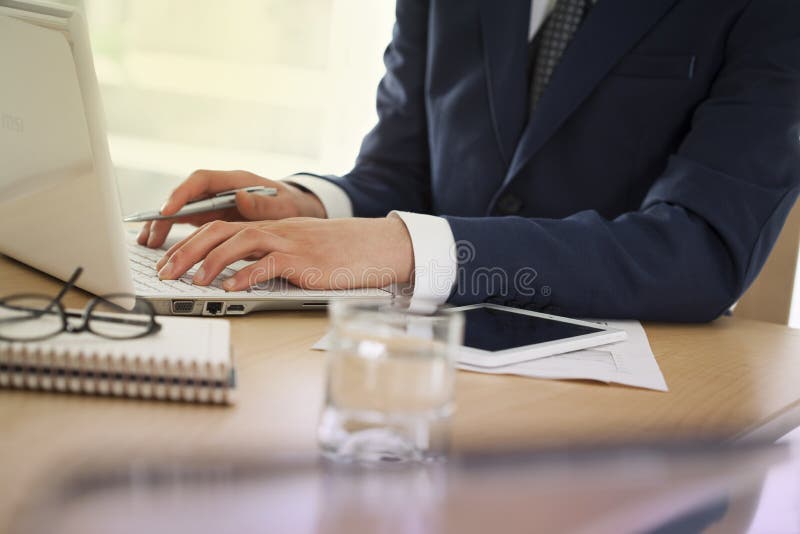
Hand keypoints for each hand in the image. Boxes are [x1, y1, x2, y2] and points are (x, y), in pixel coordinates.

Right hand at [137, 170, 326, 248]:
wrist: (296, 210)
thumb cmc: (290, 205)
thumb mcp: (284, 206)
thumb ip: (265, 205)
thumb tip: (241, 197)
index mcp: (235, 181)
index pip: (202, 180)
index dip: (182, 194)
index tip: (168, 210)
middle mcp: (219, 190)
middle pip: (184, 198)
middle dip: (164, 215)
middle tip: (150, 235)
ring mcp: (213, 204)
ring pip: (180, 212)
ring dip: (161, 226)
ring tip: (147, 244)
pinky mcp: (210, 218)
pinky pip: (185, 224)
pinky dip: (171, 234)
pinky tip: (156, 246)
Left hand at [155, 215, 413, 290]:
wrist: (372, 247)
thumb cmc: (336, 254)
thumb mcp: (296, 249)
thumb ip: (267, 257)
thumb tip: (234, 277)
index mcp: (268, 227)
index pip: (218, 227)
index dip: (188, 243)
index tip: (166, 261)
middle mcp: (274, 230)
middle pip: (219, 231)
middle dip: (186, 251)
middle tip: (165, 272)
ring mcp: (288, 243)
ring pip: (239, 242)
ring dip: (210, 262)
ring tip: (192, 281)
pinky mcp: (303, 260)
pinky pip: (268, 264)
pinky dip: (245, 276)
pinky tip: (230, 289)